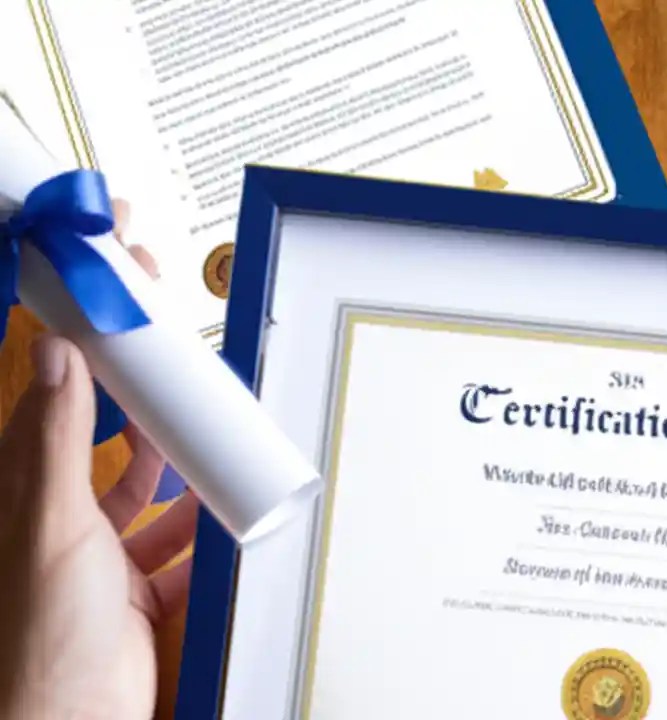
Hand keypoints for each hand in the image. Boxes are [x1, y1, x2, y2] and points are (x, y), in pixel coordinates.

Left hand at [0, 201, 196, 719]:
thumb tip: (55, 354)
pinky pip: (181, 536)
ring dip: (180, 449)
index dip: (76, 326)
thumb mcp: (51, 531)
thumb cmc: (42, 644)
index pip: (50, 383)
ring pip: (150, 479)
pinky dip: (207, 516)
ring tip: (214, 412)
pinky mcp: (142, 586)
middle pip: (106, 423)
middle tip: (170, 327)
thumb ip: (55, 445)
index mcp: (25, 486)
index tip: (105, 275)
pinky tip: (230, 498)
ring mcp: (103, 550)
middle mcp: (60, 511)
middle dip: (140, 377)